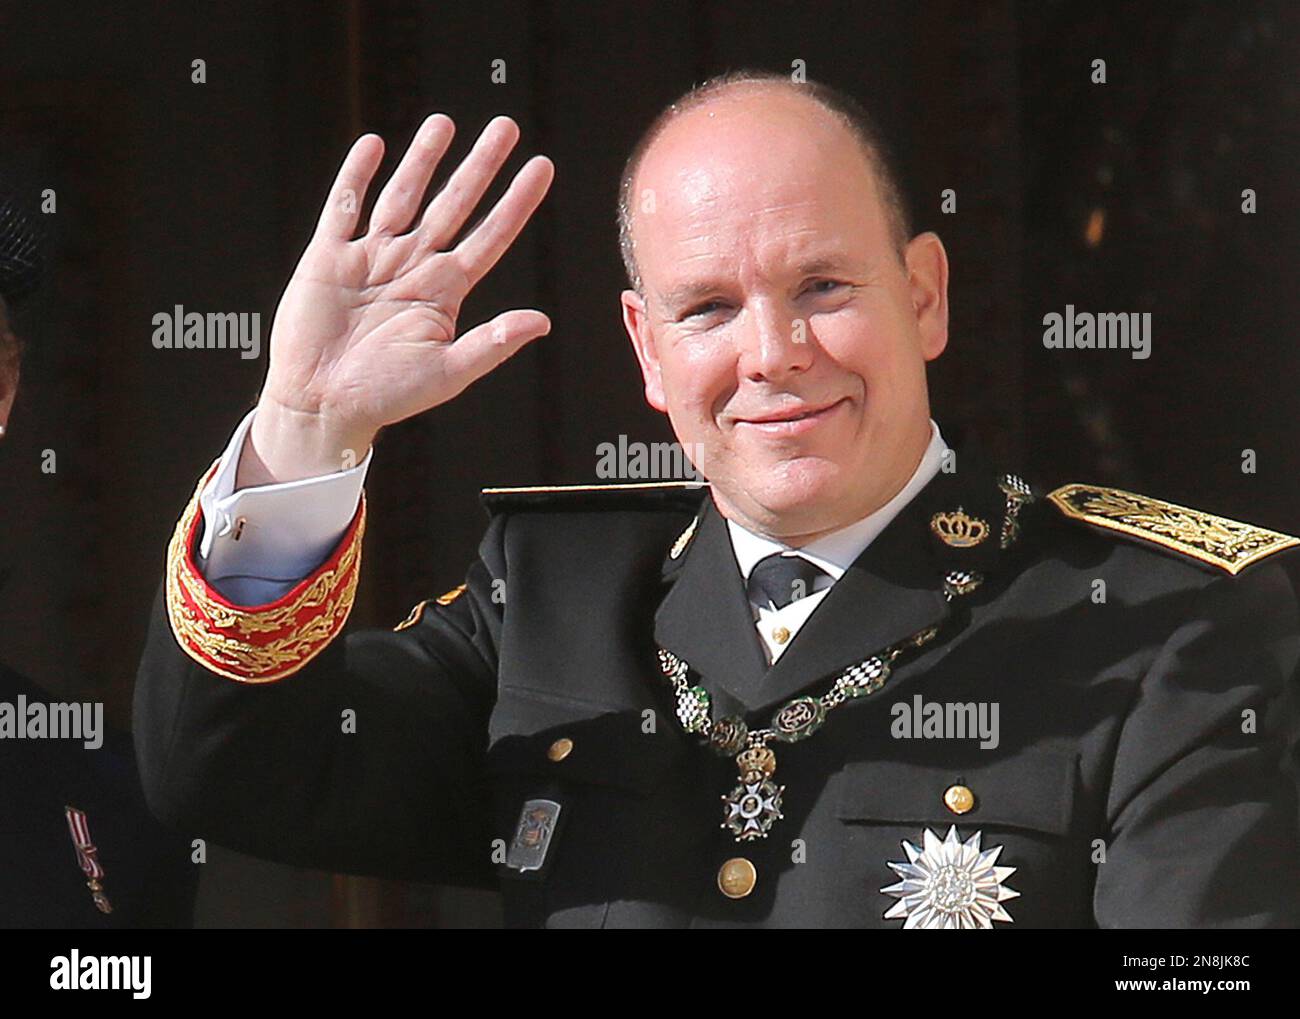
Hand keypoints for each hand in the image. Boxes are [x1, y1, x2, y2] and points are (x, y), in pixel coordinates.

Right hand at [240, 114, 553, 485]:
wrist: (322, 405)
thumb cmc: (386, 397)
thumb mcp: (446, 373)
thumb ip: (492, 344)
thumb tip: (541, 322)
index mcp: (444, 292)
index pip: (490, 236)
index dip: (516, 202)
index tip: (541, 167)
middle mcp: (412, 267)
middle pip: (453, 204)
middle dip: (479, 165)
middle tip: (506, 126)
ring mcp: (370, 258)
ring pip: (403, 196)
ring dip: (423, 160)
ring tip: (444, 122)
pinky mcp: (328, 257)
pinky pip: (344, 207)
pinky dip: (357, 176)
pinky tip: (375, 146)